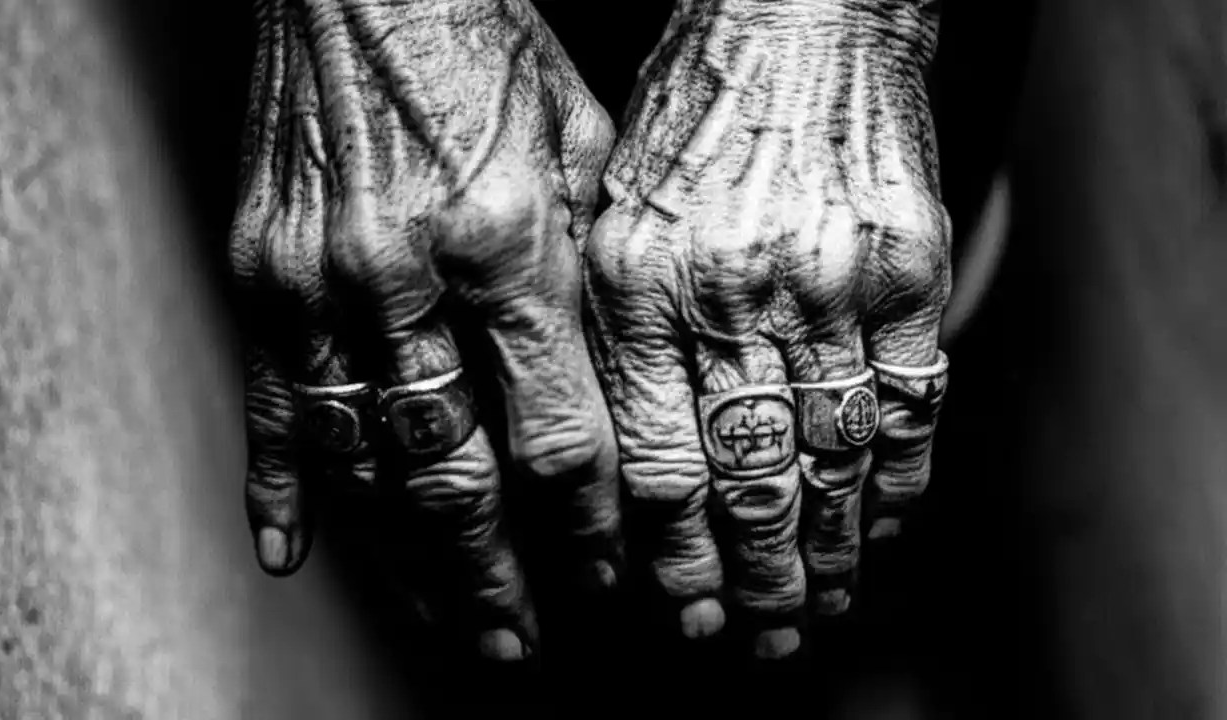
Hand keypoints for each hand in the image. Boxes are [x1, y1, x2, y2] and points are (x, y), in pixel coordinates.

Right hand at [228, 0, 620, 661]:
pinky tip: (294, 552)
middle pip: (457, 473)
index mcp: (505, 241)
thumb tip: (623, 395)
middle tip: (519, 639)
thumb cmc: (488, 48)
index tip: (612, 578)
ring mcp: (317, 280)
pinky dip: (279, 488)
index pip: (557, 433)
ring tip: (444, 618)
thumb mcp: (580, 147)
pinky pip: (267, 405)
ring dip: (407, 557)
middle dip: (496, 575)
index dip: (590, 526)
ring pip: (365, 462)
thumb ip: (593, 276)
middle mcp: (404, 274)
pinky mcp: (260, 274)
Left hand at [585, 0, 949, 658]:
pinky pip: (908, 406)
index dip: (671, 557)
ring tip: (820, 609)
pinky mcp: (906, 267)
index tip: (681, 610)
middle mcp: (730, 292)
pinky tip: (884, 532)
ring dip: (830, 553)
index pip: (655, 464)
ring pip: (831, 460)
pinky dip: (900, 484)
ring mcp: (828, 282)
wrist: (801, 19)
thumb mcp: (610, 211)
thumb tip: (622, 466)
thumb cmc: (694, 113)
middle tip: (756, 637)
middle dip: (753, 579)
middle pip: (748, 482)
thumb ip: (613, 335)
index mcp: (638, 283)